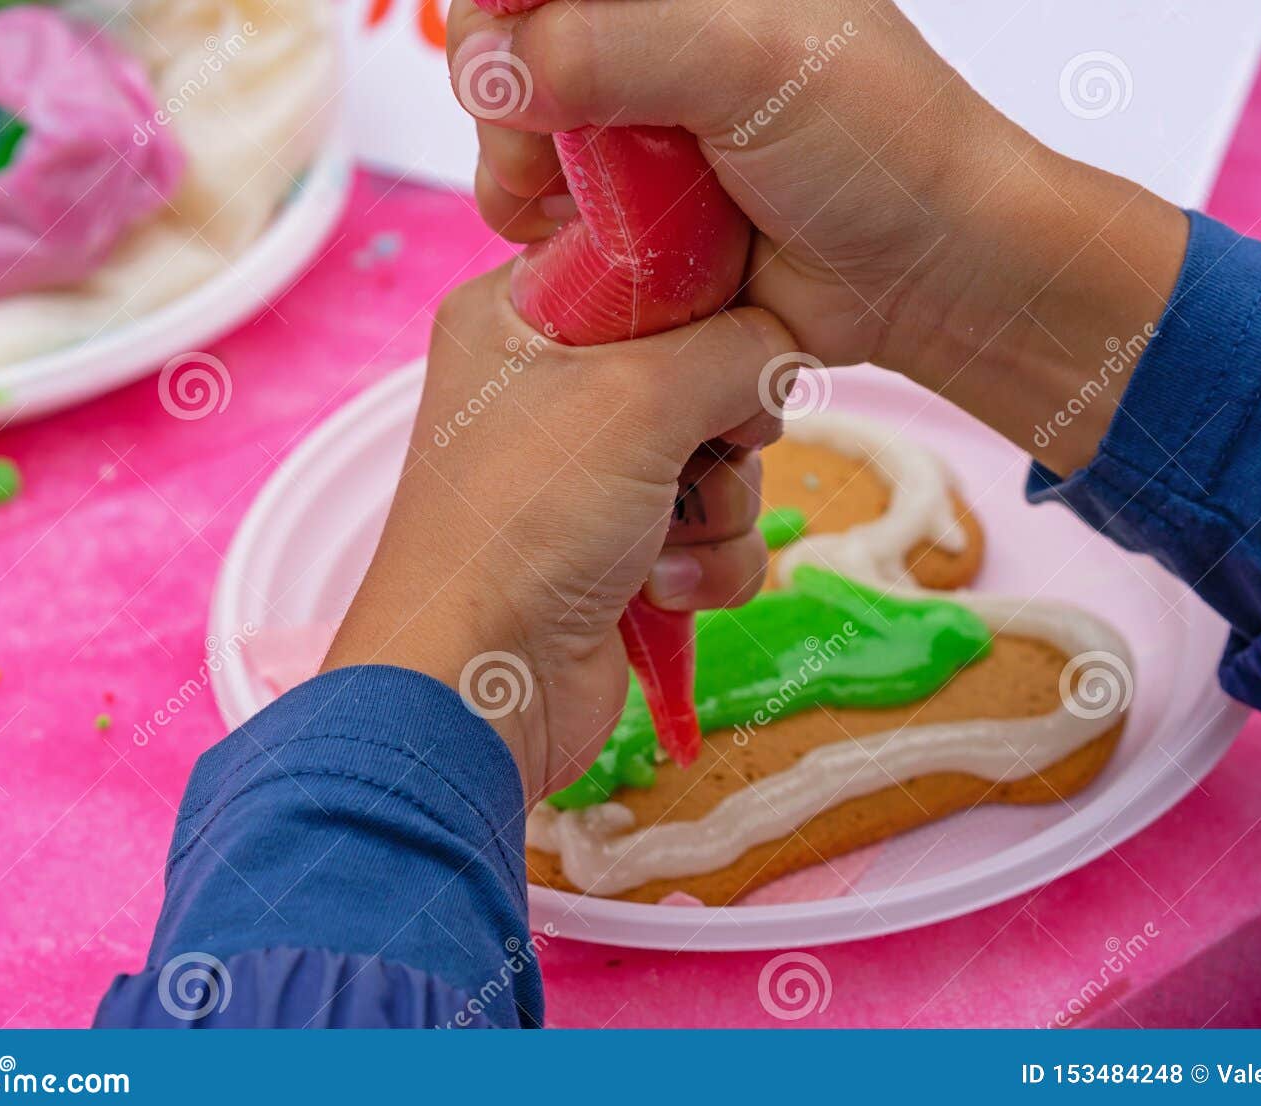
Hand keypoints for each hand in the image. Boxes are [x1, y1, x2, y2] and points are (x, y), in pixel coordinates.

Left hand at [322, 266, 794, 801]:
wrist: (478, 686)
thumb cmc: (527, 522)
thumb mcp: (640, 397)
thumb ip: (737, 347)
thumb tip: (782, 349)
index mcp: (519, 314)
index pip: (644, 264)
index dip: (705, 298)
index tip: (733, 336)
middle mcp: (549, 386)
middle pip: (700, 366)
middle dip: (724, 426)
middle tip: (703, 451)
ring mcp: (584, 474)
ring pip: (719, 457)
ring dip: (719, 508)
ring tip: (665, 540)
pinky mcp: (618, 549)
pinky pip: (710, 533)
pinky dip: (705, 565)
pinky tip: (660, 590)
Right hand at [447, 0, 1186, 474]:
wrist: (929, 272)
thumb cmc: (875, 146)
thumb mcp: (747, 60)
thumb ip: (610, 46)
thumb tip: (489, 68)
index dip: (506, 16)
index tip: (509, 72)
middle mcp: (653, 39)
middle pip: (512, 48)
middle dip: (511, 105)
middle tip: (548, 157)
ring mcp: (642, 124)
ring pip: (520, 133)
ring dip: (524, 177)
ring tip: (570, 213)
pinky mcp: (638, 205)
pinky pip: (554, 211)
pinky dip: (550, 234)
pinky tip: (586, 250)